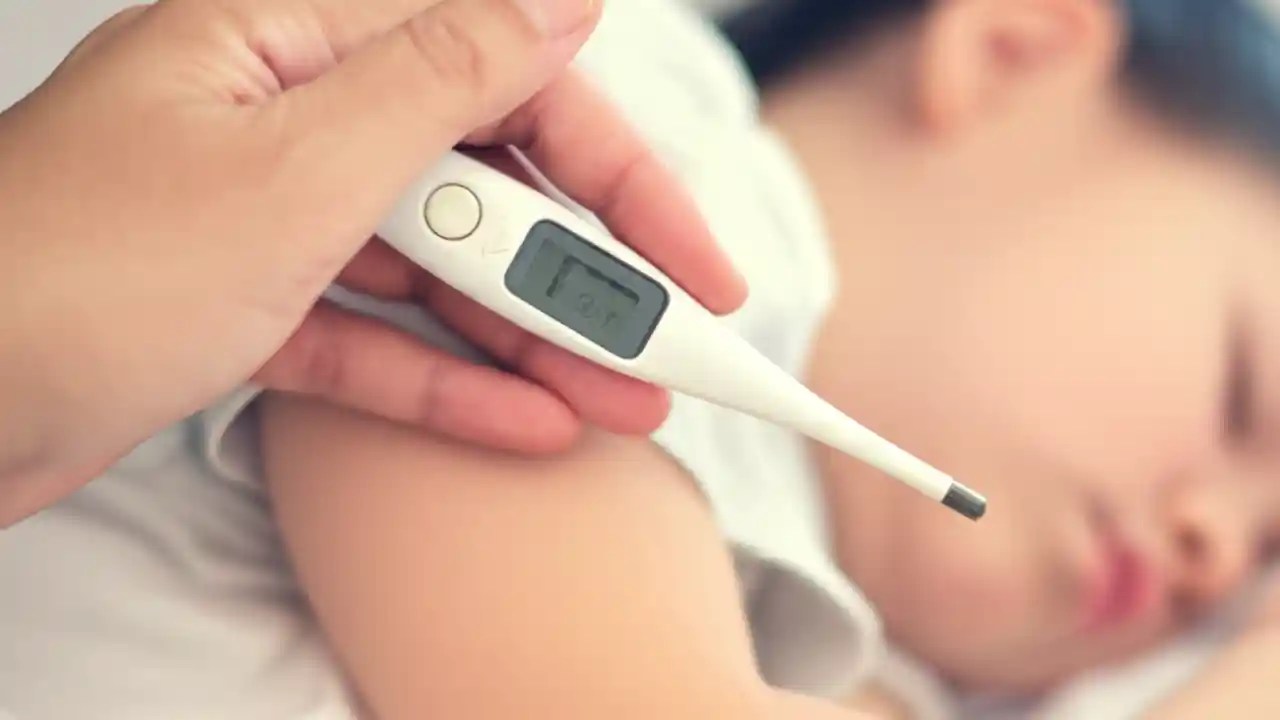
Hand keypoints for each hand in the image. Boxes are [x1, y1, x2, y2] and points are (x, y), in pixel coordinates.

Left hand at [0, 0, 746, 522]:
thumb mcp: (293, 165)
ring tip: (618, 403)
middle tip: (665, 347)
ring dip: (529, 341)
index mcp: (293, 41)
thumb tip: (560, 4)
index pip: (505, 81)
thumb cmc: (68, 274)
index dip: (618, 173)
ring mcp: (271, 214)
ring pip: (436, 270)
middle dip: (581, 274)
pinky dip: (445, 380)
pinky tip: (526, 420)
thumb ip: (442, 78)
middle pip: (480, 182)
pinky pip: (376, 335)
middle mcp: (290, 116)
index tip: (694, 257)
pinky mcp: (251, 304)